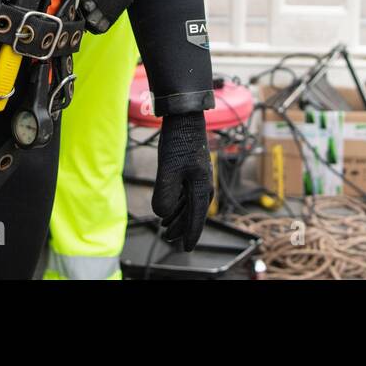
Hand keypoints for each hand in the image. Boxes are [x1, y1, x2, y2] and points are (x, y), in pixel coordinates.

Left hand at [151, 111, 212, 249]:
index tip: (186, 248)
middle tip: (168, 238)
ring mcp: (198, 176)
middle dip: (181, 227)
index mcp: (201, 187)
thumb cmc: (178, 141)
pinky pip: (187, 193)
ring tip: (165, 226)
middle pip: (193, 213)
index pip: (197, 218)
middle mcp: (203, 184)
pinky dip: (178, 202)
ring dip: (178, 215)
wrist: (184, 117)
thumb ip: (165, 194)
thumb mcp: (167, 169)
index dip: (190, 234)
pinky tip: (168, 206)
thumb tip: (162, 214)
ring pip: (189, 203)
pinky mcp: (192, 169)